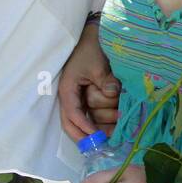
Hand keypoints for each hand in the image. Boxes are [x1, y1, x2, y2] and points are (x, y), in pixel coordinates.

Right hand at [58, 23, 120, 140]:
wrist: (92, 37)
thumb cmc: (90, 49)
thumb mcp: (96, 64)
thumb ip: (104, 80)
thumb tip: (113, 92)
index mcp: (68, 90)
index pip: (73, 115)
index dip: (84, 126)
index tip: (97, 135)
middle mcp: (71, 98)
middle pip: (71, 125)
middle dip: (84, 137)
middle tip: (101, 145)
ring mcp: (79, 99)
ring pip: (82, 121)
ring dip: (97, 127)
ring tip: (114, 130)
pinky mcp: (87, 98)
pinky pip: (91, 115)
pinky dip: (100, 122)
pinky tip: (113, 128)